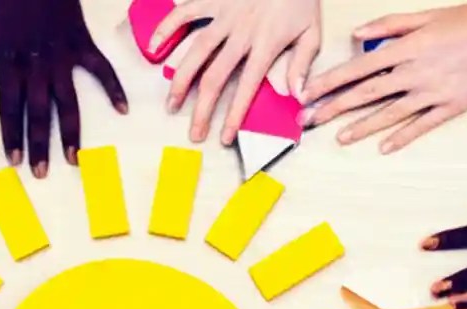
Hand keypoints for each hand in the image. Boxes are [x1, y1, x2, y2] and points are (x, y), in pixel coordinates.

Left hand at [0, 0, 127, 176]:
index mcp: (9, 61)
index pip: (9, 107)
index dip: (12, 136)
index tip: (14, 161)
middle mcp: (38, 64)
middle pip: (39, 111)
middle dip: (39, 144)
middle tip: (42, 173)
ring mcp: (63, 54)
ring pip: (69, 100)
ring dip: (71, 131)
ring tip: (74, 159)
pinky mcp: (82, 43)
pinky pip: (101, 69)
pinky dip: (113, 88)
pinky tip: (122, 110)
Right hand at [157, 0, 320, 143]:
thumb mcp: (312, 31)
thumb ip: (303, 63)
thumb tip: (297, 96)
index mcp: (266, 44)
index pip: (246, 87)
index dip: (234, 115)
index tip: (224, 138)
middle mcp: (241, 33)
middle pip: (215, 77)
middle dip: (203, 109)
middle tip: (193, 133)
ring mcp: (224, 14)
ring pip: (196, 52)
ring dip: (181, 80)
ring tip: (171, 104)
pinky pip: (185, 12)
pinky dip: (167, 28)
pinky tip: (153, 47)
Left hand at [302, 3, 466, 152]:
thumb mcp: (428, 15)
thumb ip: (390, 24)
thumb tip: (357, 35)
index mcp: (407, 48)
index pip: (358, 68)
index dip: (330, 81)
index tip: (308, 92)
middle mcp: (416, 73)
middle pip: (366, 94)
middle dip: (333, 108)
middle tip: (310, 121)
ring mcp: (434, 93)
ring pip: (389, 114)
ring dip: (361, 127)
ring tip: (339, 138)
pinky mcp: (452, 107)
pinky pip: (421, 125)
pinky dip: (402, 137)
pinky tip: (384, 147)